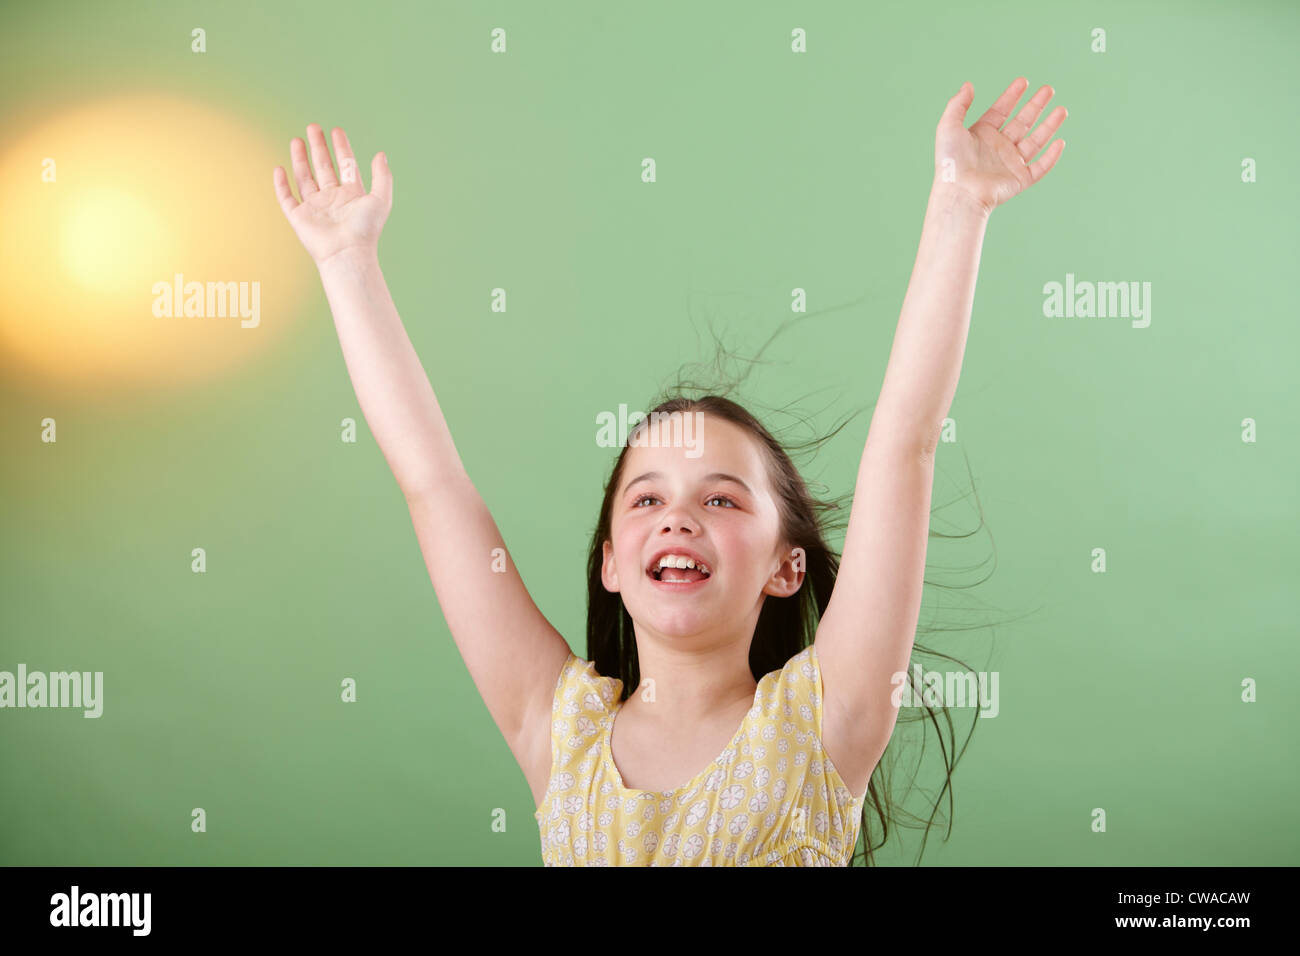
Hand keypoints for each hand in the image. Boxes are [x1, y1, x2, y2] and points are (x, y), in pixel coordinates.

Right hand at [273, 124, 392, 265]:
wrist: (347, 252)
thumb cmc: (366, 230)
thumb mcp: (381, 199)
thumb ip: (382, 176)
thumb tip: (381, 154)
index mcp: (352, 195)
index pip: (345, 164)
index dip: (341, 147)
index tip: (336, 130)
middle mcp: (333, 199)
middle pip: (323, 167)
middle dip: (318, 147)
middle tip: (313, 127)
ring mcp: (315, 207)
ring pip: (305, 178)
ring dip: (300, 159)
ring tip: (297, 140)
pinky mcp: (299, 217)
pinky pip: (287, 197)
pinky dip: (281, 183)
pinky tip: (279, 168)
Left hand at [935, 78, 1066, 214]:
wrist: (960, 192)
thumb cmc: (951, 162)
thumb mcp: (948, 127)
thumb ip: (958, 104)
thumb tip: (968, 85)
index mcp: (981, 135)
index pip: (1000, 111)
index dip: (1011, 96)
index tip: (1023, 82)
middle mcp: (998, 148)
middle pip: (1022, 122)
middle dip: (1036, 105)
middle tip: (1048, 90)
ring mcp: (1010, 164)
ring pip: (1035, 141)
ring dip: (1049, 125)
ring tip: (1062, 109)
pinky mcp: (1019, 180)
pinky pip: (1040, 167)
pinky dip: (1051, 157)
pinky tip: (1060, 142)